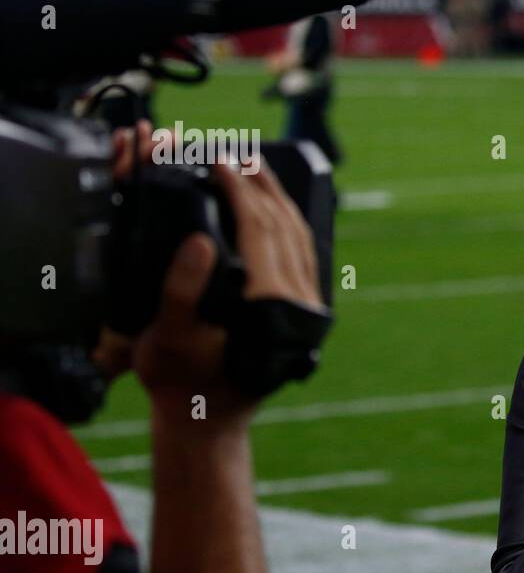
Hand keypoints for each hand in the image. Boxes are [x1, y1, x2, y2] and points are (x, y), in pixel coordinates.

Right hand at [92, 119, 322, 422]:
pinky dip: (291, 224)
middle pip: (284, 225)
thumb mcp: (166, 336)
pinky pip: (304, 254)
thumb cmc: (180, 379)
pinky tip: (275, 207)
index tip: (218, 160)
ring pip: (300, 237)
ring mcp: (307, 307)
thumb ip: (182, 288)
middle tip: (235, 154)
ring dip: (279, 198)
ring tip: (255, 169)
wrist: (206, 418)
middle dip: (259, 185)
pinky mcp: (307, 311)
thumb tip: (200, 240)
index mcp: (268, 304)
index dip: (237, 189)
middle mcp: (297, 303)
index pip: (258, 227)